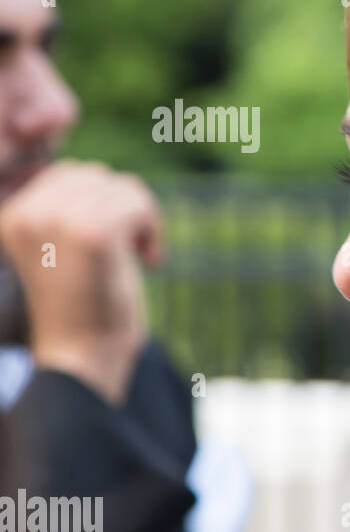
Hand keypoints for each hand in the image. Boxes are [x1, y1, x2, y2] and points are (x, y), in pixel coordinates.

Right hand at [0, 160, 164, 404]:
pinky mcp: (92, 234)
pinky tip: (152, 259)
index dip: (101, 202)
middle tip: (131, 249)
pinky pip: (138, 204)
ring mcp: (57, 221)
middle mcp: (26, 213)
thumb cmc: (83, 307)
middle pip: (96, 175)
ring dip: (142, 218)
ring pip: (120, 187)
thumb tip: (101, 176)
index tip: (110, 241)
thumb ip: (71, 208)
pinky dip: (154, 228)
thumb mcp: (64, 248)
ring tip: (138, 254)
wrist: (83, 357)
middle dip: (123, 207)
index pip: (68, 174)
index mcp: (12, 215)